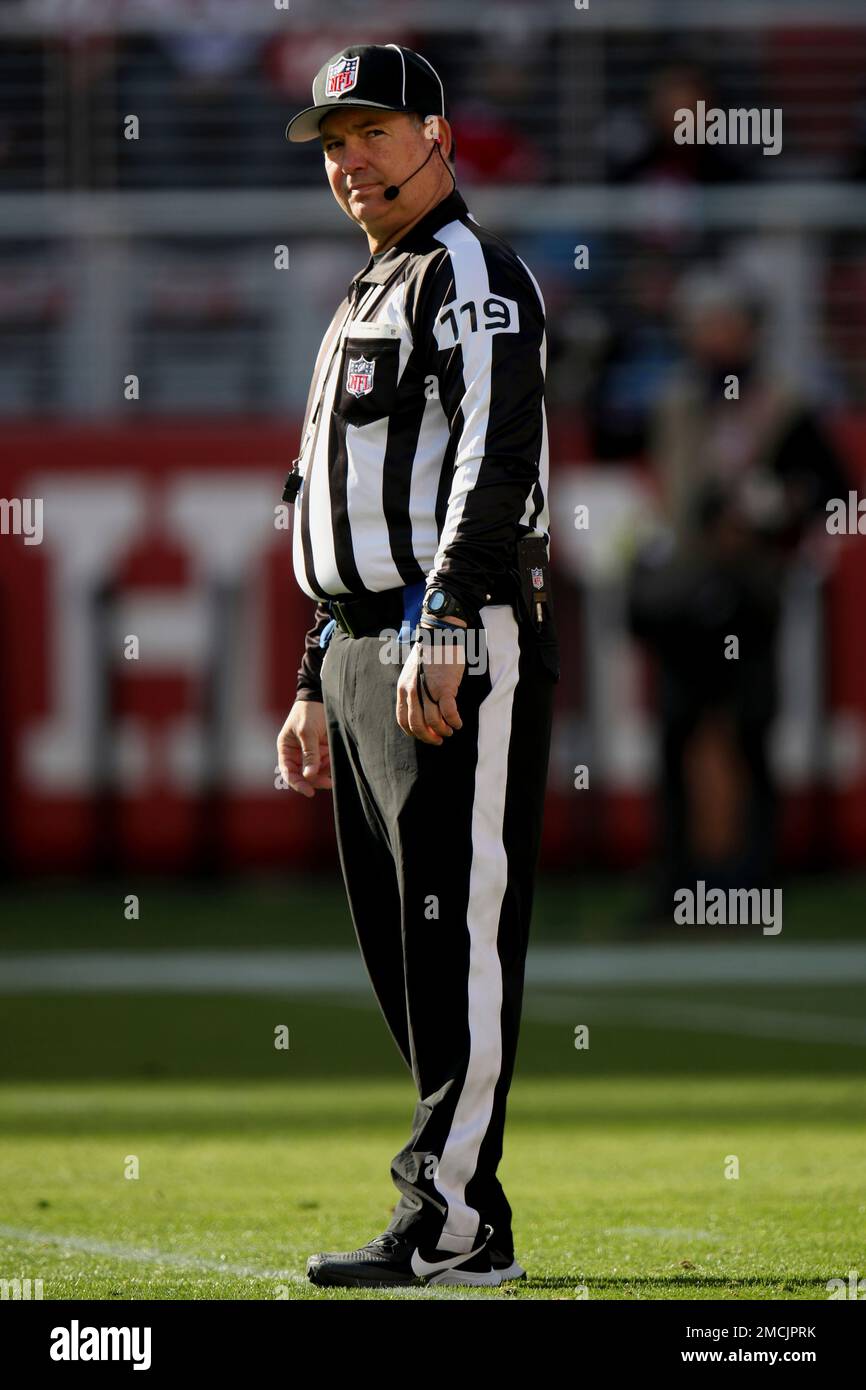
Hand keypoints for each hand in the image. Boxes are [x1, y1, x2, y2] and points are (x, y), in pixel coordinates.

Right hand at [276, 700, 332, 796]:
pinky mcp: (324, 751)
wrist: (322, 696)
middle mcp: (298, 754)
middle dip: (315, 780)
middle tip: (329, 783)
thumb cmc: (308, 712)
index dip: (297, 784)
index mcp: (286, 749)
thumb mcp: (307, 732)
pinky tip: (338, 767)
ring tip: (335, 773)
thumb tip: (309, 776)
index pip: (289, 772)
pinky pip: (327, 765)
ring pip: (317, 772)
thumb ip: (309, 754)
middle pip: (304, 775)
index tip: (309, 792)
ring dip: (326, 775)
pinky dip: (332, 768)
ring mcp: (311, 753)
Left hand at [396, 620, 465, 743]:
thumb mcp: (413, 672)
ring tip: (450, 731)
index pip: (403, 719)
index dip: (413, 732)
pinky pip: (448, 712)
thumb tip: (421, 708)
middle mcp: (412, 691)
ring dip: (443, 731)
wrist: (440, 636)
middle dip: (428, 737)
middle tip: (438, 740)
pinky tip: (458, 724)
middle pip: (417, 724)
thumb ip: (413, 689)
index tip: (424, 735)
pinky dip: (454, 722)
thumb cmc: (431, 653)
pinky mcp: (445, 687)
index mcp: (403, 688)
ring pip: (433, 721)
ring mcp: (428, 690)